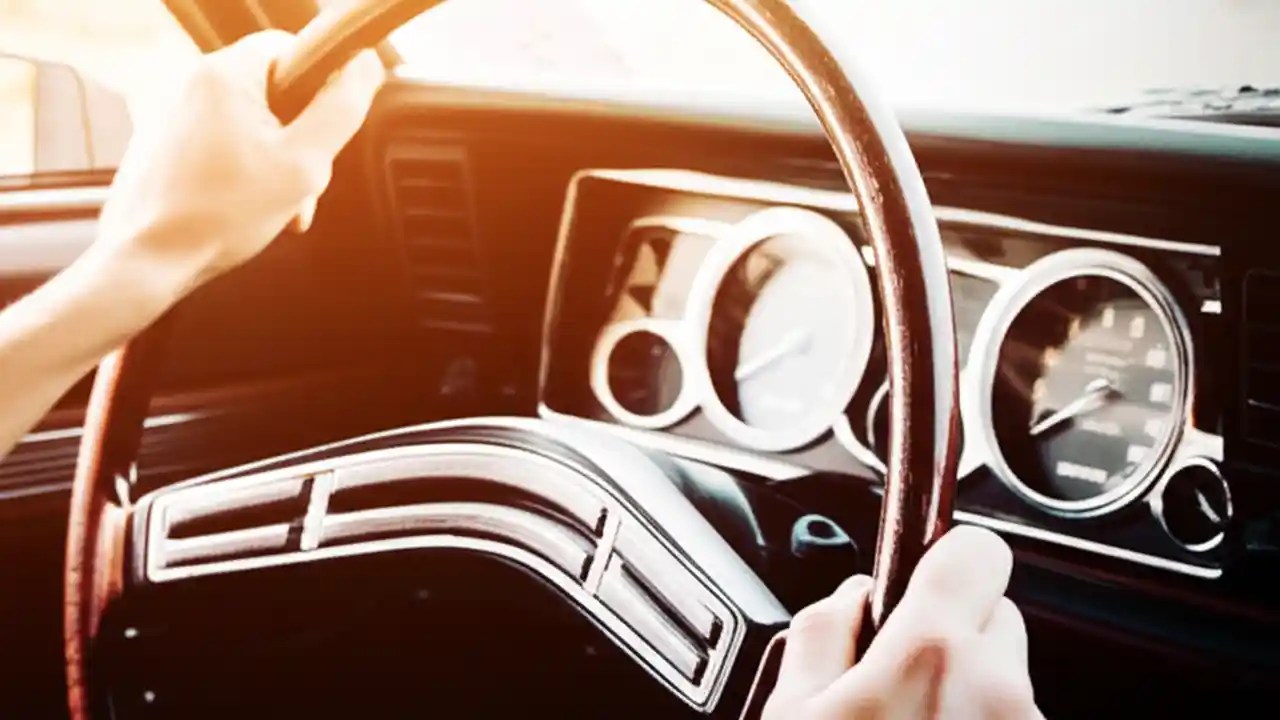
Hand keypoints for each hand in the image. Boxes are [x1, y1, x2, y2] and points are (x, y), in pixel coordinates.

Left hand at [95, 30, 383, 304]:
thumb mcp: (304, 164)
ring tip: (275, 204)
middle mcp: (189, 81)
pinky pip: (220, 141)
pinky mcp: (162, 138)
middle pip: (273, 91)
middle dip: (299, 140)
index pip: (292, 49)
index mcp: (224, 74)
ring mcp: (170, 110)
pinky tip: (247, 205)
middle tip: (302, 182)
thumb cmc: (219, 216)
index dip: (322, 88)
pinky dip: (242, 169)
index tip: (327, 130)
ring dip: (274, 161)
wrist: (151, 259)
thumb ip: (341, 109)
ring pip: (249, 122)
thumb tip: (364, 67)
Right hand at [763, 527, 1040, 718]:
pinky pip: (1014, 719)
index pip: (978, 551)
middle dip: (950, 642)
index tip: (922, 582)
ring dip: (968, 696)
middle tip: (898, 691)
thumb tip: (851, 597)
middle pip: (992, 620)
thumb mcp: (792, 713)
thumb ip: (820, 633)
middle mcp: (1002, 692)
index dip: (944, 560)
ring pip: (1003, 681)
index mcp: (933, 656)